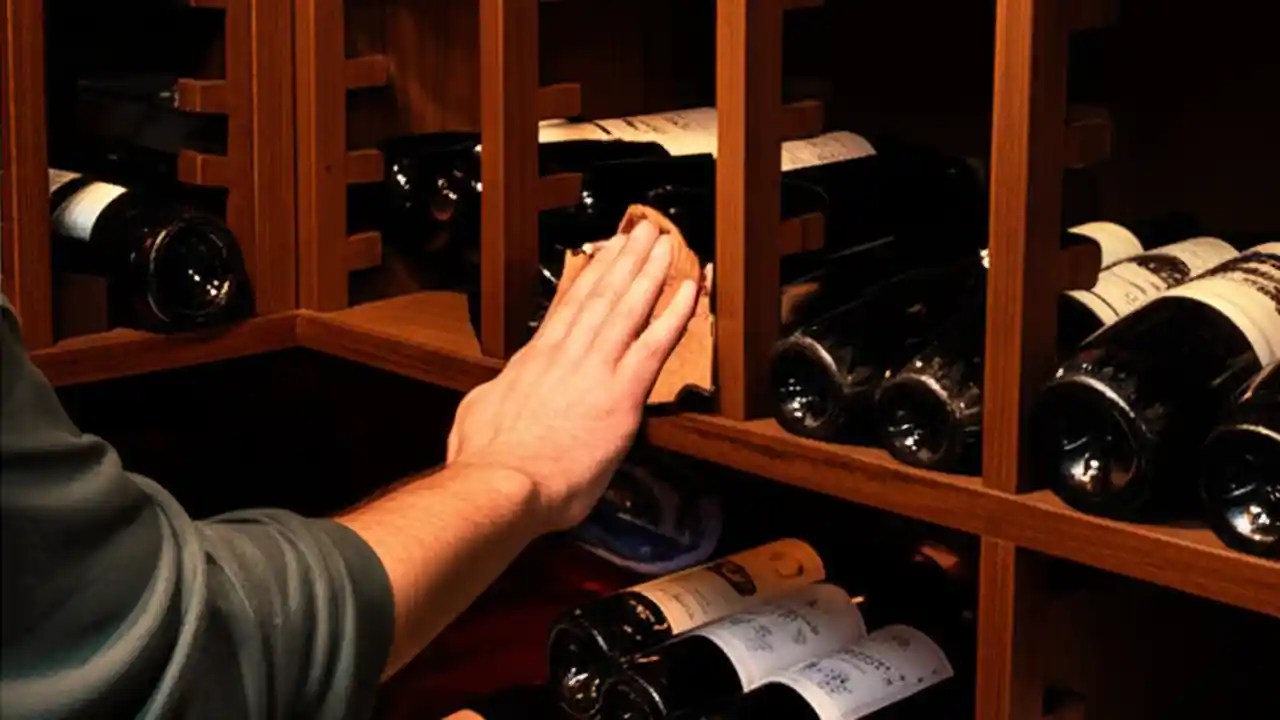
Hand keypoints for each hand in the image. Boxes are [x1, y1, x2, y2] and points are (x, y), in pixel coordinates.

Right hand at [446, 220, 699, 531]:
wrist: (503, 482)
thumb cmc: (488, 460)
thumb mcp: (479, 414)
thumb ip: (497, 397)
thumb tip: (498, 395)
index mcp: (534, 359)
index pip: (568, 308)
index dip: (590, 277)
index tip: (604, 254)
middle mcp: (566, 354)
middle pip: (600, 294)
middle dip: (624, 259)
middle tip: (643, 231)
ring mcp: (595, 369)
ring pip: (627, 307)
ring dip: (649, 271)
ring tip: (666, 242)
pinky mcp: (621, 394)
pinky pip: (654, 344)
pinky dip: (674, 315)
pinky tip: (690, 292)